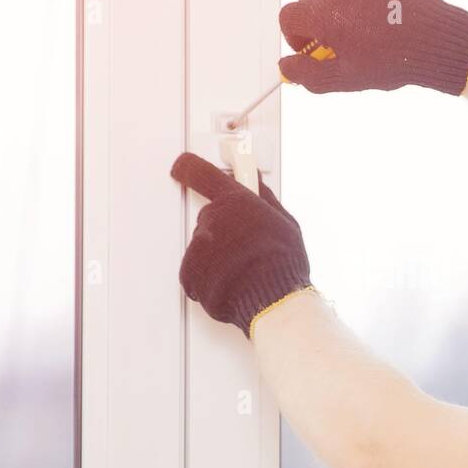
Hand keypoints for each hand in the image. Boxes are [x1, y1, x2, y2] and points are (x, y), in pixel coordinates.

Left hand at [169, 152, 312, 337]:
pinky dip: (210, 280)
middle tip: (247, 249)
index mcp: (235, 202)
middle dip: (225, 232)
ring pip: (205, 249)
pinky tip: (232, 284)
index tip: (181, 166)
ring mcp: (198, 247)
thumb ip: (265, 199)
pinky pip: (196, 273)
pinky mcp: (189, 273)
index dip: (190, 169)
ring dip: (219, 259)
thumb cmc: (283, 264)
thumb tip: (257, 184)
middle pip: (211, 220)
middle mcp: (212, 220)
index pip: (204, 175)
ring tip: (244, 273)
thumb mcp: (286, 222)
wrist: (273, 301)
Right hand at [278, 0, 467, 95]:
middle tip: (334, 36)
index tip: (310, 47)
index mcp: (325, 14)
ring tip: (368, 29)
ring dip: (343, 5)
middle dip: (314, 15)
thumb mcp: (347, 78)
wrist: (437, 40)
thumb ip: (309, 74)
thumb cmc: (393, 62)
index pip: (289, 16)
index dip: (294, 35)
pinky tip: (385, 15)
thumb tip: (286, 66)